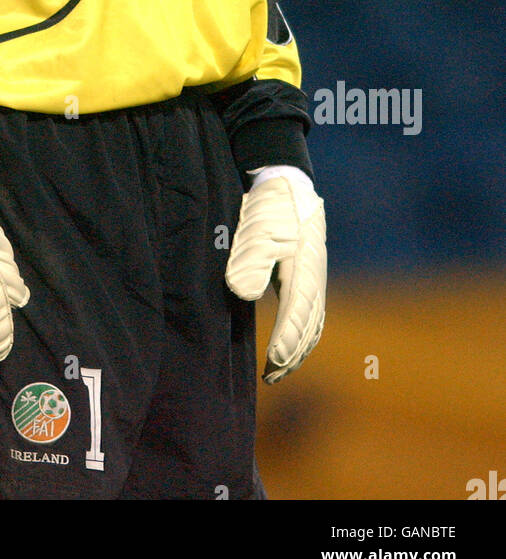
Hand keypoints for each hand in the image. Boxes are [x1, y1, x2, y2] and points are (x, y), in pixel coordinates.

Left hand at [225, 172, 325, 382]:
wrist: (287, 181)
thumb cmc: (269, 204)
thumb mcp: (257, 225)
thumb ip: (252, 257)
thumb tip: (245, 293)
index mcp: (303, 266)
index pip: (297, 311)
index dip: (286, 339)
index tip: (274, 362)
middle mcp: (314, 276)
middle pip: (308, 323)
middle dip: (292, 353)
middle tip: (272, 377)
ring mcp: (314, 276)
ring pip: (312, 321)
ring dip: (298, 348)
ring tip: (279, 369)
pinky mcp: (309, 274)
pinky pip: (311, 313)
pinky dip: (303, 335)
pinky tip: (291, 345)